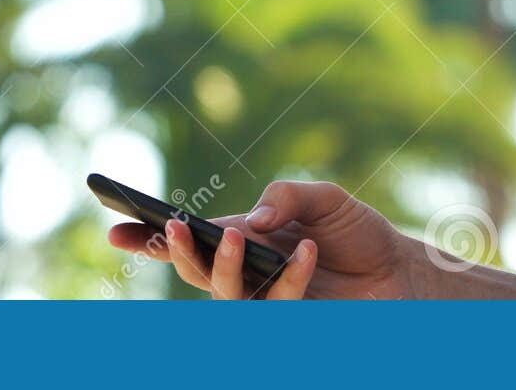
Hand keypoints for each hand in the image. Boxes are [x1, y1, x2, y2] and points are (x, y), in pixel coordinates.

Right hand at [107, 179, 418, 299]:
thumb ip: (285, 196)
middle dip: (176, 252)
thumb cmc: (358, 233)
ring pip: (224, 295)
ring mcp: (267, 299)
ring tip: (237, 236)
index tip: (114, 229)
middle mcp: (248, 272)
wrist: (400, 270)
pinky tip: (310, 251)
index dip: (150, 237)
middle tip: (174, 228)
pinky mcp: (293, 319)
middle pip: (194, 271)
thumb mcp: (324, 197)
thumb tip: (251, 221)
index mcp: (246, 238)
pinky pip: (277, 305)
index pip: (191, 239)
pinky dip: (291, 276)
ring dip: (223, 266)